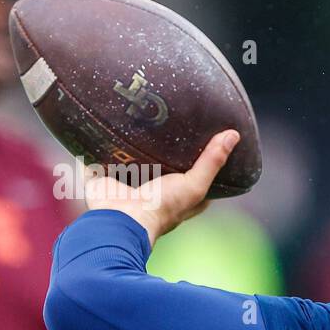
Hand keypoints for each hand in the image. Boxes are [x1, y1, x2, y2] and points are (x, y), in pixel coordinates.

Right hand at [83, 129, 239, 245]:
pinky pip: (95, 156)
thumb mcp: (194, 185)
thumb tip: (233, 135)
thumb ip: (212, 162)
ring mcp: (124, 183)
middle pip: (159, 164)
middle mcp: (150, 189)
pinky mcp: (101, 176)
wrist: (120, 218)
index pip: (192, 177)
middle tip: (168, 118)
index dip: (198, 161)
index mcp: (175, 196)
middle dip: (162, 148)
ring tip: (136, 111)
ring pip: (127, 158)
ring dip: (129, 143)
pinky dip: (96, 143)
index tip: (206, 137)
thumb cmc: (162, 207)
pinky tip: (101, 120)